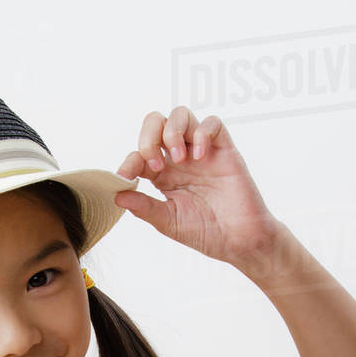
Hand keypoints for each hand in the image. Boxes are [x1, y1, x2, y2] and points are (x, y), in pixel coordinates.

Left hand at [114, 107, 280, 265]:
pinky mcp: (224, 150)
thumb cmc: (206, 233)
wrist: (238, 241)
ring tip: (178, 158)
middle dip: (148, 136)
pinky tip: (200, 157)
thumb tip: (117, 195)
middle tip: (155, 163)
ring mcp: (201, 152)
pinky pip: (212, 124)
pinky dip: (202, 133)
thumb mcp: (168, 222)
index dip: (128, 162)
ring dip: (173, 131)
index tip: (124, 177)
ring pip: (181, 115)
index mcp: (163, 176)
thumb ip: (144, 207)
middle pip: (156, 123)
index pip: (139, 155)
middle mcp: (180, 160)